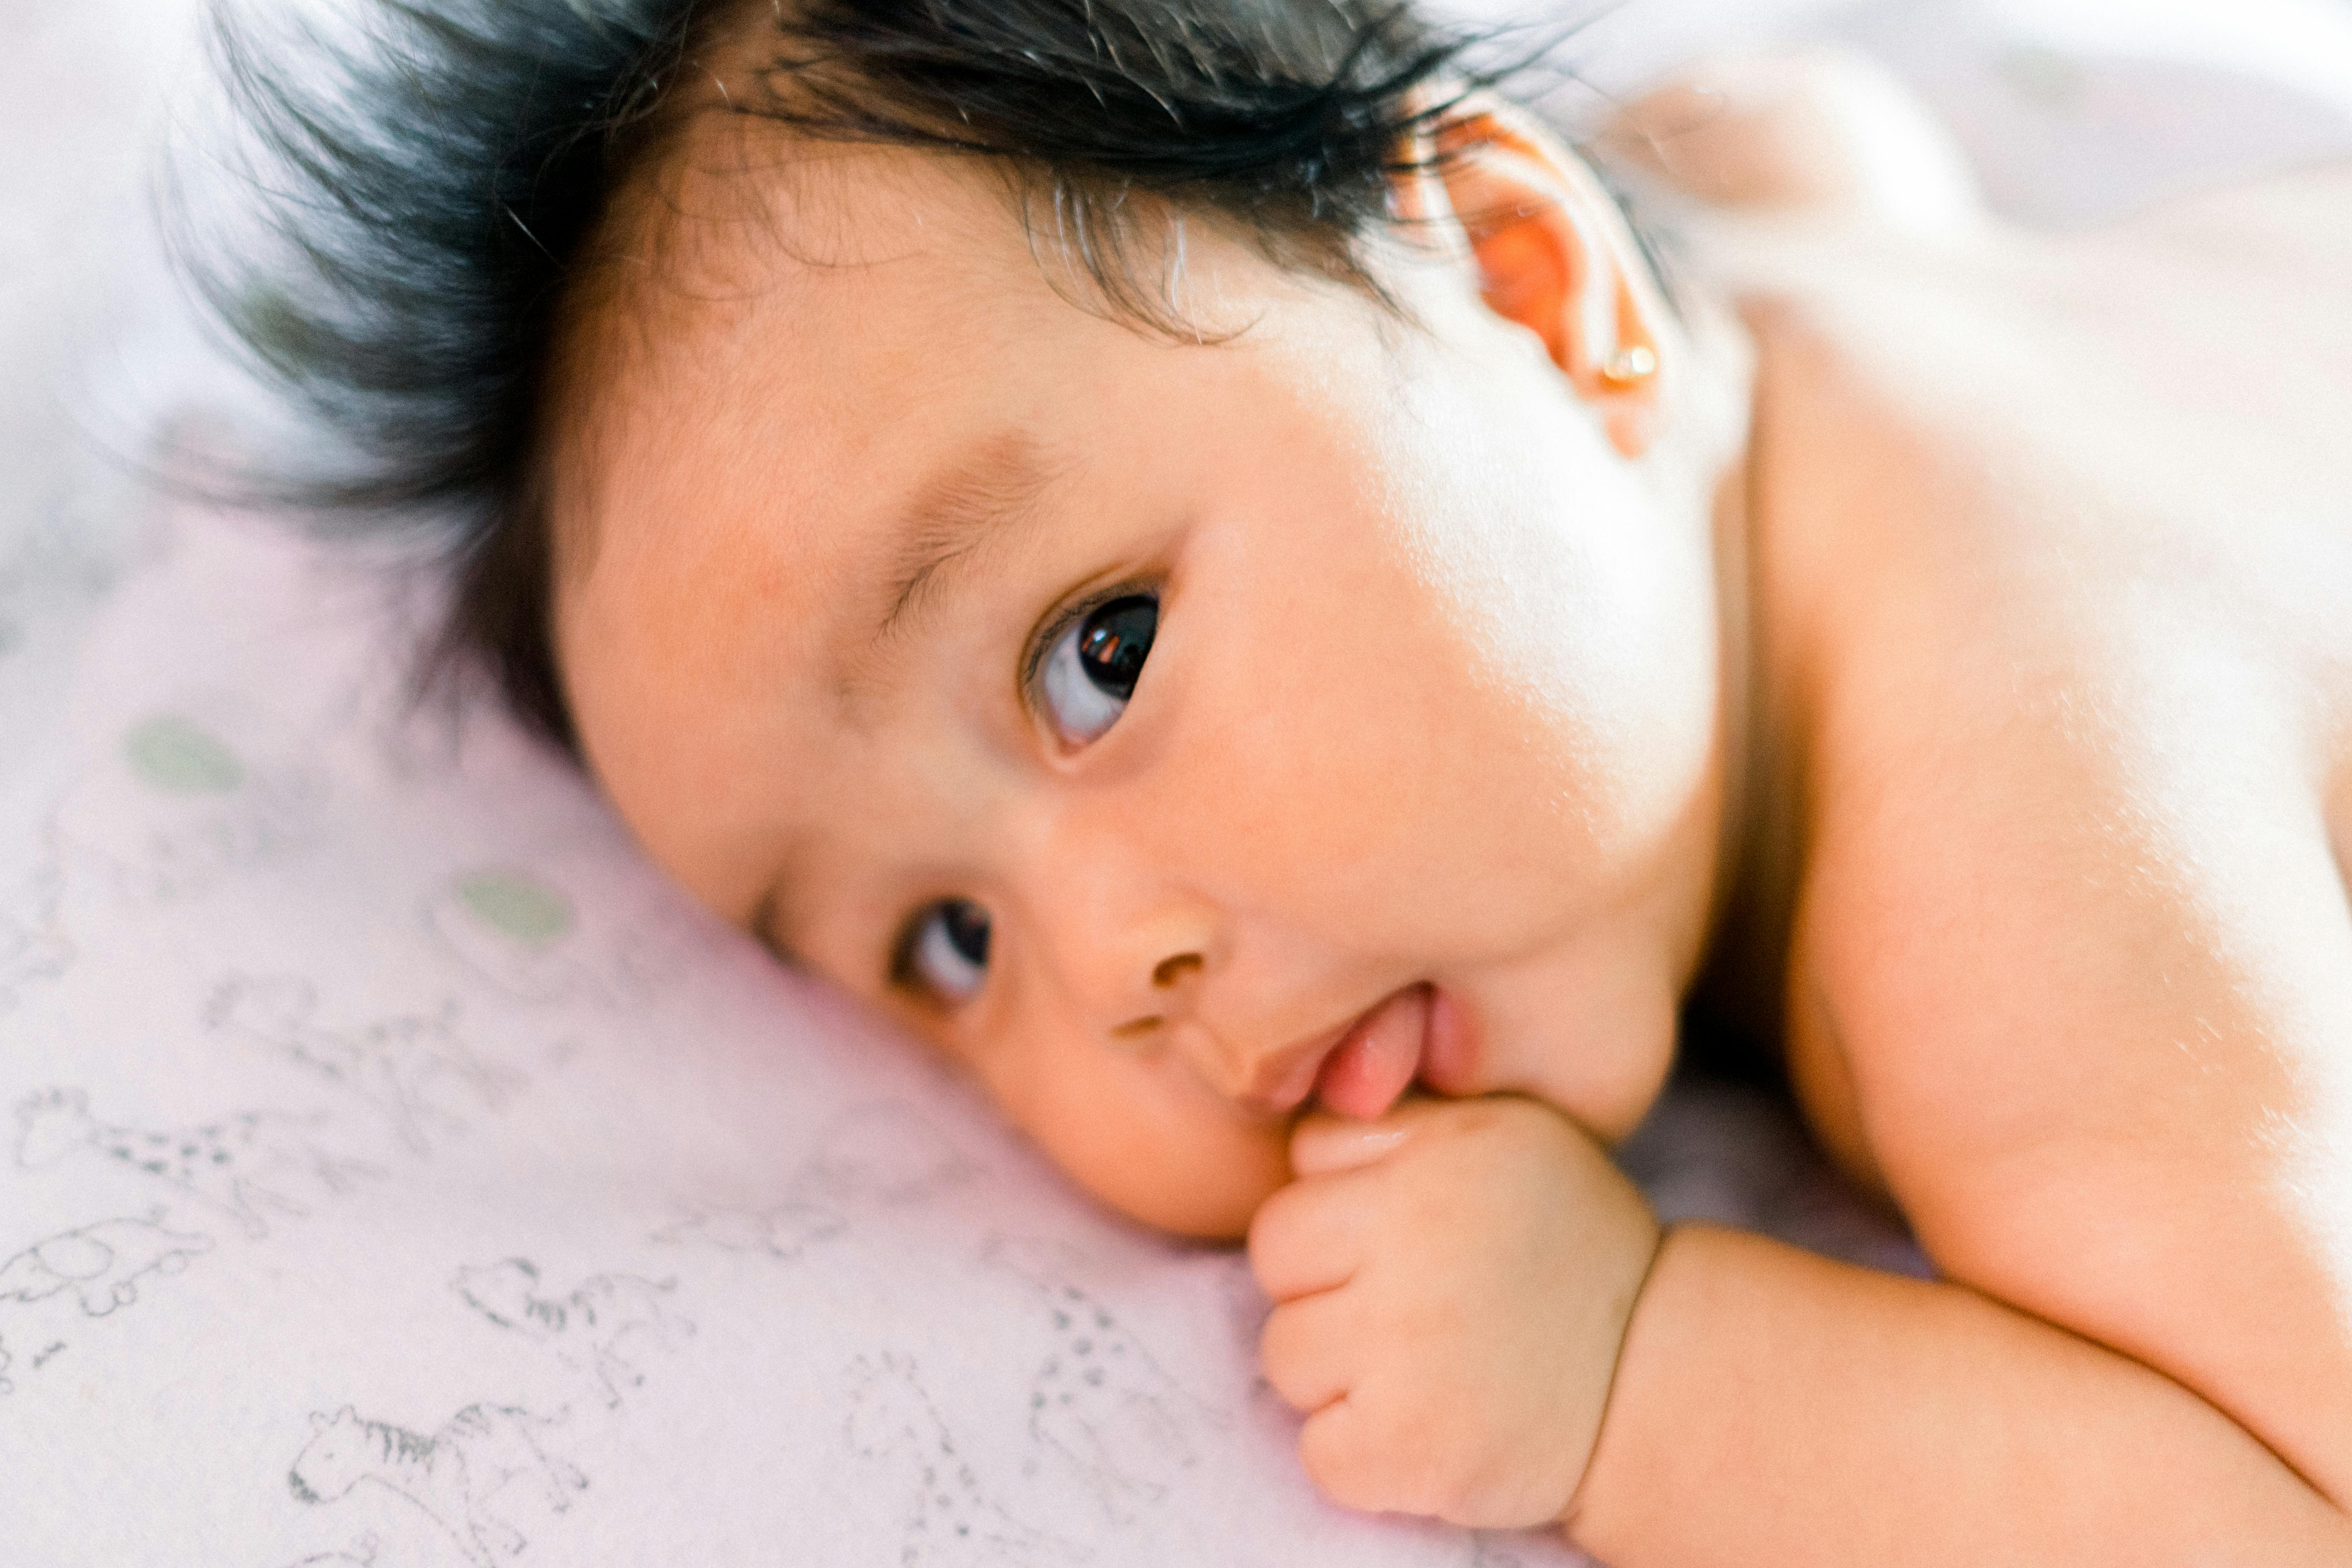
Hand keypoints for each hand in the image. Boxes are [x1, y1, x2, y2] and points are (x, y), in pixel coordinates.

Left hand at [1248, 1095, 1659, 1527]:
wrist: (1657, 1379)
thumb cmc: (1561, 1250)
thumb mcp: (1501, 1138)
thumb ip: (1395, 1125)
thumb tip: (1293, 1137)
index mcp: (1439, 1158)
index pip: (1297, 1183)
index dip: (1333, 1224)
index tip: (1396, 1247)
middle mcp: (1421, 1243)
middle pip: (1275, 1266)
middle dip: (1324, 1291)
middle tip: (1411, 1311)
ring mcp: (1410, 1352)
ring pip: (1285, 1359)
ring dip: (1341, 1374)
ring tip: (1428, 1367)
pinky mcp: (1410, 1448)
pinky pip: (1318, 1451)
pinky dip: (1360, 1455)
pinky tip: (1428, 1427)